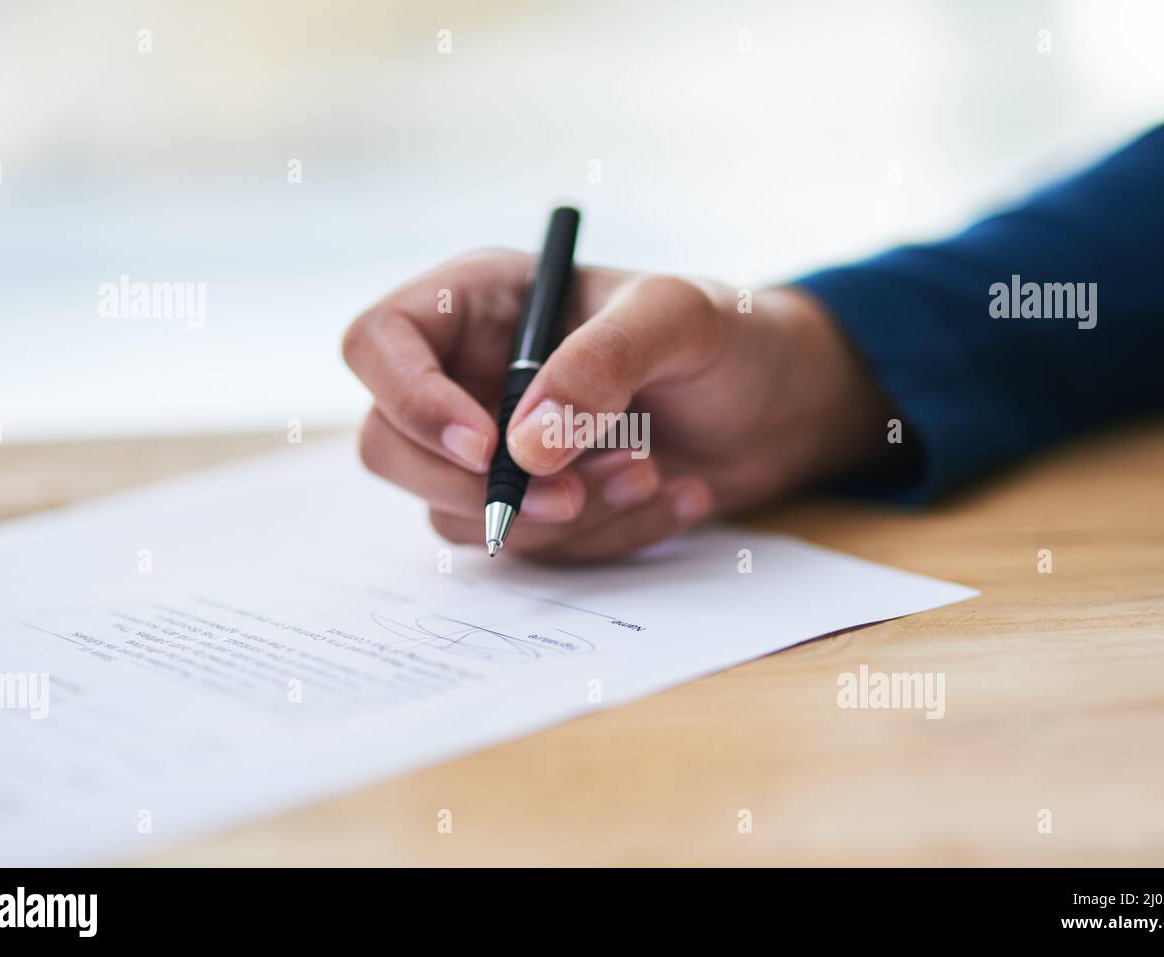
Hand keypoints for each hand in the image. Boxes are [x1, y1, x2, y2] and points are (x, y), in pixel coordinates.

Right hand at [343, 250, 891, 560]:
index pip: (379, 344)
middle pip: (391, 447)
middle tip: (568, 496)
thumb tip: (523, 451)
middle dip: (478, 487)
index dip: (409, 399)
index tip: (487, 446)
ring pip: (461, 512)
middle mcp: (471, 376)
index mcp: (481, 302)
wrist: (784, 407)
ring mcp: (499, 447)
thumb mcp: (678, 319)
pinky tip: (677, 495)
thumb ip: (601, 364)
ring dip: (562, 515)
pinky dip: (605, 536)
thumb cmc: (732, 335)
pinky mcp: (536, 505)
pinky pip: (531, 548)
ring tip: (653, 471)